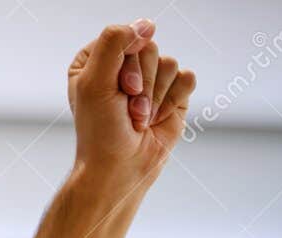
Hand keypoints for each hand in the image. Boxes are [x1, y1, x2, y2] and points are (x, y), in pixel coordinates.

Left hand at [67, 19, 196, 192]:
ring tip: (139, 118)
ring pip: (169, 62)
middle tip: (128, 108)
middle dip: (141, 82)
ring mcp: (149, 79)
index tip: (118, 90)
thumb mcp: (94, 82)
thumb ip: (114, 42)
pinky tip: (157, 118)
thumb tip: (147, 25)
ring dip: (155, 96)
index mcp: (95, 60)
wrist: (121, 168)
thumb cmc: (101, 131)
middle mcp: (122, 66)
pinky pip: (187, 77)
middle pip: (150, 48)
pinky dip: (174, 100)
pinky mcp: (172, 92)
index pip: (124, 37)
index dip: (126, 64)